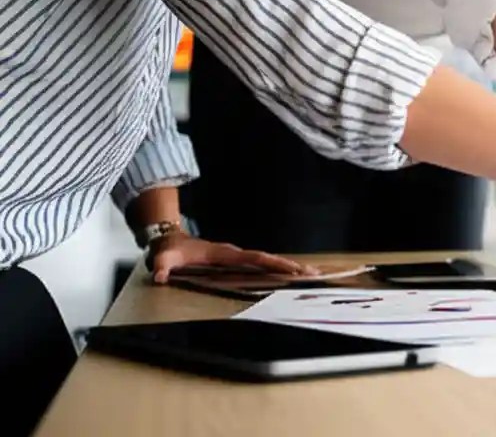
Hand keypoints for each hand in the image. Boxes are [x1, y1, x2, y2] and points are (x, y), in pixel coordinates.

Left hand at [147, 233, 315, 283]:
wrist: (170, 239)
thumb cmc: (169, 250)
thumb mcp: (163, 257)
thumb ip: (161, 266)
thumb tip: (160, 276)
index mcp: (225, 253)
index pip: (254, 258)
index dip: (273, 263)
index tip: (292, 268)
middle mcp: (235, 254)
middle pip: (268, 259)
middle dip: (291, 266)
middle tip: (315, 273)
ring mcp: (236, 257)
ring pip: (267, 262)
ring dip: (288, 268)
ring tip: (310, 275)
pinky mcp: (236, 262)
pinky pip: (260, 265)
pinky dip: (277, 270)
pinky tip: (289, 277)